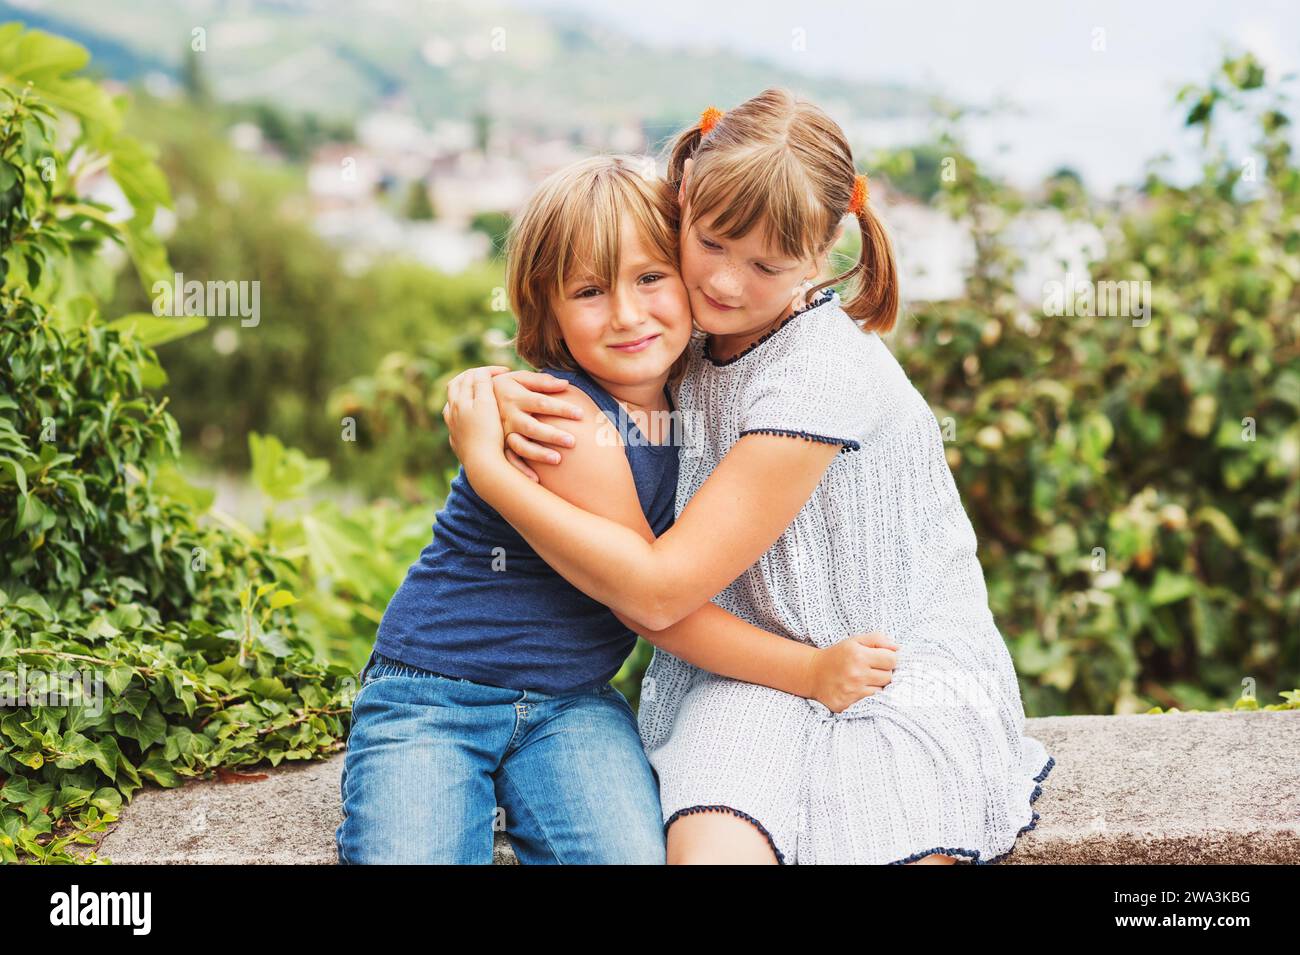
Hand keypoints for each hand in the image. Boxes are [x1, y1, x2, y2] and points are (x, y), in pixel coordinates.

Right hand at [441, 367, 583, 479]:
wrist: (472, 399)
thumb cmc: (503, 386)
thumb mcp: (517, 379)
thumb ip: (540, 380)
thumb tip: (565, 384)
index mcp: (515, 397)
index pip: (542, 402)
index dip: (561, 408)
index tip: (581, 414)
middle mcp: (509, 416)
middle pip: (532, 426)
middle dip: (551, 434)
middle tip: (572, 441)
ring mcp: (502, 432)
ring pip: (521, 445)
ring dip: (538, 454)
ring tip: (557, 460)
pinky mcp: (498, 445)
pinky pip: (509, 459)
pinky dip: (521, 470)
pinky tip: (536, 480)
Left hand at [443, 368, 507, 474]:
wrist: (483, 464)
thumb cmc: (487, 433)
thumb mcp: (486, 403)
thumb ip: (481, 384)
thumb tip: (479, 371)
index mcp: (459, 401)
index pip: (470, 376)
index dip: (489, 370)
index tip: (506, 371)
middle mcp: (452, 413)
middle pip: (456, 387)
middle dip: (471, 378)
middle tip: (487, 376)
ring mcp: (453, 429)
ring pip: (453, 406)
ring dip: (464, 396)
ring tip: (476, 395)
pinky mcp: (458, 443)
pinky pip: (456, 424)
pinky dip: (463, 416)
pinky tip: (471, 419)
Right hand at [805, 632, 898, 712]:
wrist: (812, 673)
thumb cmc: (837, 655)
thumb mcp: (855, 641)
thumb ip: (878, 639)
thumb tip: (898, 648)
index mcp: (858, 655)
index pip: (892, 660)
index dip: (890, 658)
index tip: (882, 659)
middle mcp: (856, 674)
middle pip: (889, 676)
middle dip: (883, 672)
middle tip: (871, 669)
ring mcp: (852, 691)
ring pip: (881, 690)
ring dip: (876, 685)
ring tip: (864, 679)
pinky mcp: (847, 704)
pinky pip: (870, 701)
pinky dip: (867, 695)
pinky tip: (858, 689)